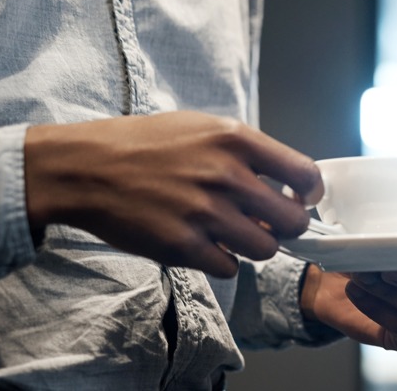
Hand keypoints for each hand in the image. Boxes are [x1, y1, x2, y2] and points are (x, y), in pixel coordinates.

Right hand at [24, 111, 322, 277]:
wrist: (86, 168)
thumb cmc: (147, 144)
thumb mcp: (204, 128)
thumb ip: (247, 153)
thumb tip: (286, 185)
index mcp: (237, 140)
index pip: (306, 174)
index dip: (310, 193)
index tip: (302, 199)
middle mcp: (227, 175)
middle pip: (293, 221)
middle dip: (287, 227)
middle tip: (269, 224)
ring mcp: (206, 213)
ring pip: (266, 250)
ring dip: (255, 247)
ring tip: (234, 235)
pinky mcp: (183, 246)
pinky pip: (229, 268)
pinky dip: (223, 262)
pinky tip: (206, 246)